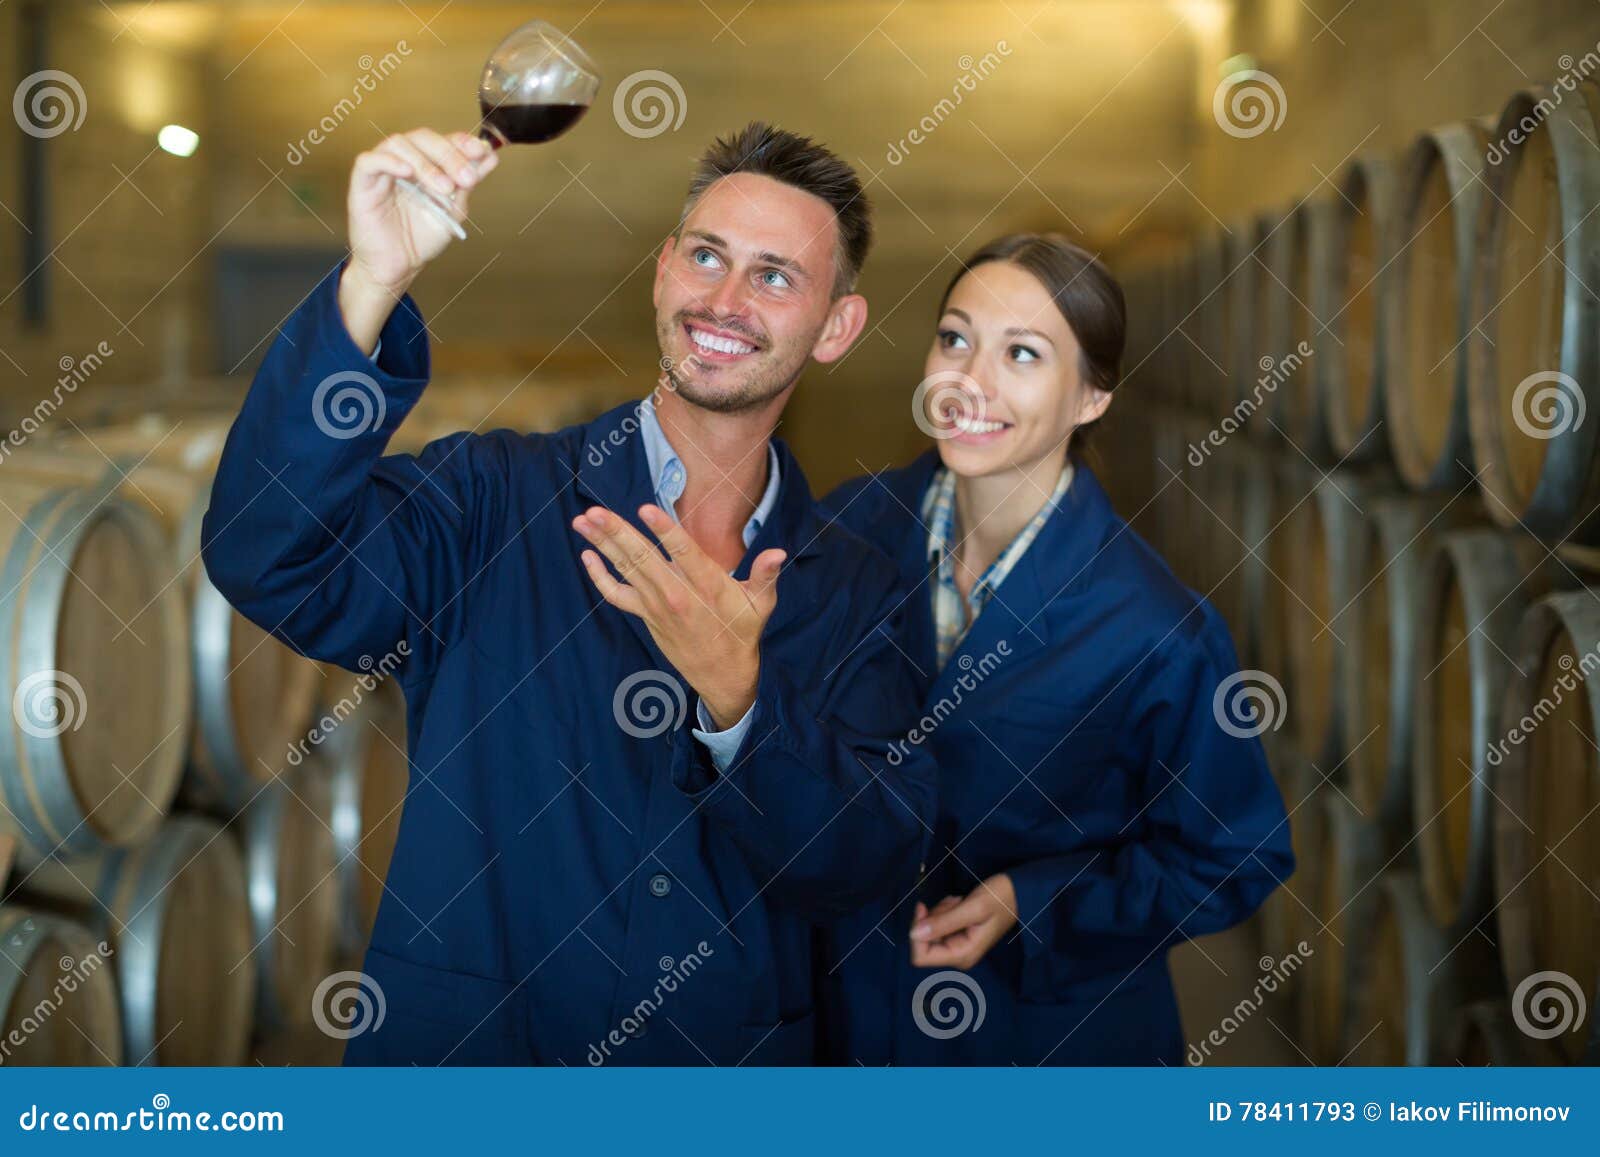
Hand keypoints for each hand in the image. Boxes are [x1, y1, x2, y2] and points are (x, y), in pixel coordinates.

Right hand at [339, 129, 498, 348]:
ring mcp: (382, 170)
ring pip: (399, 144)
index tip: (480, 152)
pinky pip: (368, 161)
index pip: (443, 140)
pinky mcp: (362, 183)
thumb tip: (490, 155)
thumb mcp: (454, 209)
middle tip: (465, 177)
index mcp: (426, 164)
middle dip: (449, 154)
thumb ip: (468, 183)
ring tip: (444, 188)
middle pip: (423, 138)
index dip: (461, 141)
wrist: (400, 266)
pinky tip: (407, 172)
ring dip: (426, 163)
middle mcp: (404, 161)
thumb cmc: (422, 238)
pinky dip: (389, 161)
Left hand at [573, 504, 784, 728]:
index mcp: (707, 587)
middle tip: (594, 511)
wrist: (722, 674)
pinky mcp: (646, 615)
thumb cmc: (742, 632)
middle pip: (643, 559)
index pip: (684, 554)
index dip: (664, 531)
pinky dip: (600, 577)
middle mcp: (677, 594)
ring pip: (626, 570)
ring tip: (582, 521)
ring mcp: (657, 606)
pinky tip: (586, 555)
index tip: (645, 509)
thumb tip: (779, 553)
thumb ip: (766, 575)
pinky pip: (617, 595)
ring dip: (602, 544)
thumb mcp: (761, 604)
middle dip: (617, 533)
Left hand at [909, 873, 1017, 970]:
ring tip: (962, 902)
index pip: (921, 957)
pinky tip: (962, 903)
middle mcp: (957, 955)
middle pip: (924, 941)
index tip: (924, 908)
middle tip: (955, 904)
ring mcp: (957, 945)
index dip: (917, 932)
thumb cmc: (1000, 899)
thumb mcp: (973, 908)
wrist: (1018, 892)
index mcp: (962, 955)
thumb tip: (914, 933)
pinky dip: (946, 909)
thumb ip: (944, 922)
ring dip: (942, 910)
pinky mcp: (957, 935)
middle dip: (935, 917)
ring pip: (930, 928)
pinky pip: (939, 922)